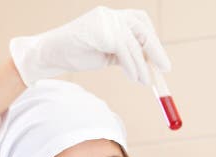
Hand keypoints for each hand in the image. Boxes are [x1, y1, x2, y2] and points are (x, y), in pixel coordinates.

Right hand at [9, 7, 170, 85]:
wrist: (50, 55)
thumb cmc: (77, 54)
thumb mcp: (107, 53)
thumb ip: (126, 55)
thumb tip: (148, 66)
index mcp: (112, 16)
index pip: (140, 22)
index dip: (153, 40)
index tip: (161, 59)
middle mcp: (111, 15)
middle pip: (142, 29)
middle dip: (156, 50)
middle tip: (165, 69)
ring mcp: (106, 21)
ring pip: (134, 43)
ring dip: (142, 66)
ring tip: (146, 82)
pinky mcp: (102, 31)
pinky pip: (124, 50)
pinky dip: (132, 66)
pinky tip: (133, 78)